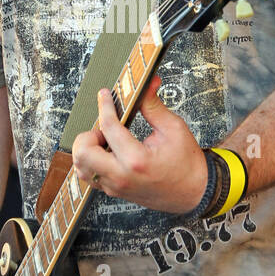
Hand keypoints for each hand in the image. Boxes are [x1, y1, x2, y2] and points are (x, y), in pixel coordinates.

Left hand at [72, 75, 208, 213]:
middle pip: (82, 152)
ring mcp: (115, 187)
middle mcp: (121, 176)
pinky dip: (91, 162)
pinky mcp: (114, 191)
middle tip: (105, 129)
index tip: (104, 95)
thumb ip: (153, 105)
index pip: (108, 127)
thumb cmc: (186, 163)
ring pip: (80, 167)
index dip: (104, 105)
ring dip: (88, 150)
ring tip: (106, 142)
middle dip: (89, 134)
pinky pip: (88, 176)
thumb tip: (147, 83)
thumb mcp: (173, 128)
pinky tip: (107, 153)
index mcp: (137, 159)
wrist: (194, 192)